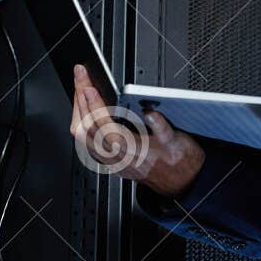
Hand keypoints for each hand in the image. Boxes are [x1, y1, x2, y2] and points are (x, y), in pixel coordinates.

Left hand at [70, 65, 205, 197]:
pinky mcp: (111, 161)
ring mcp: (111, 161)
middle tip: (80, 78)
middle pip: (85, 128)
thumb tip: (149, 112)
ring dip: (79, 112)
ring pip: (82, 137)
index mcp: (129, 151)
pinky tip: (88, 112)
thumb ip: (162, 127)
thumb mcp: (175, 140)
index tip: (88, 86)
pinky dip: (84, 123)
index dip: (93, 103)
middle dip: (79, 100)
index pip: (102, 124)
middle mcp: (116, 157)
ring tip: (81, 91)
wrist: (182, 182)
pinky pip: (87, 143)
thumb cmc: (179, 162)